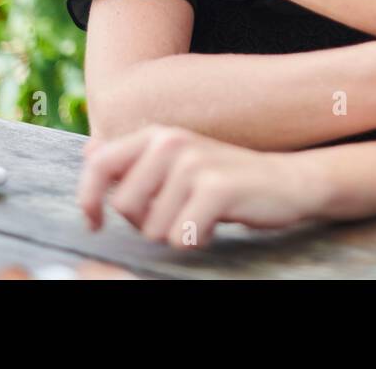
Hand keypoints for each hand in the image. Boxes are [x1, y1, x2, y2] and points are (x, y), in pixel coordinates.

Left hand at [77, 126, 330, 247]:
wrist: (288, 181)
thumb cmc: (226, 179)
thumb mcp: (178, 161)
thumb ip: (135, 158)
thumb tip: (88, 151)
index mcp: (157, 133)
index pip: (98, 165)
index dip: (87, 200)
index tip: (94, 224)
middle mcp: (171, 141)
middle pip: (124, 206)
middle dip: (144, 223)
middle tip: (175, 216)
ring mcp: (194, 162)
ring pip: (152, 228)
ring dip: (174, 234)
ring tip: (199, 216)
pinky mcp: (215, 188)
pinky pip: (181, 237)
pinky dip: (196, 241)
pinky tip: (214, 225)